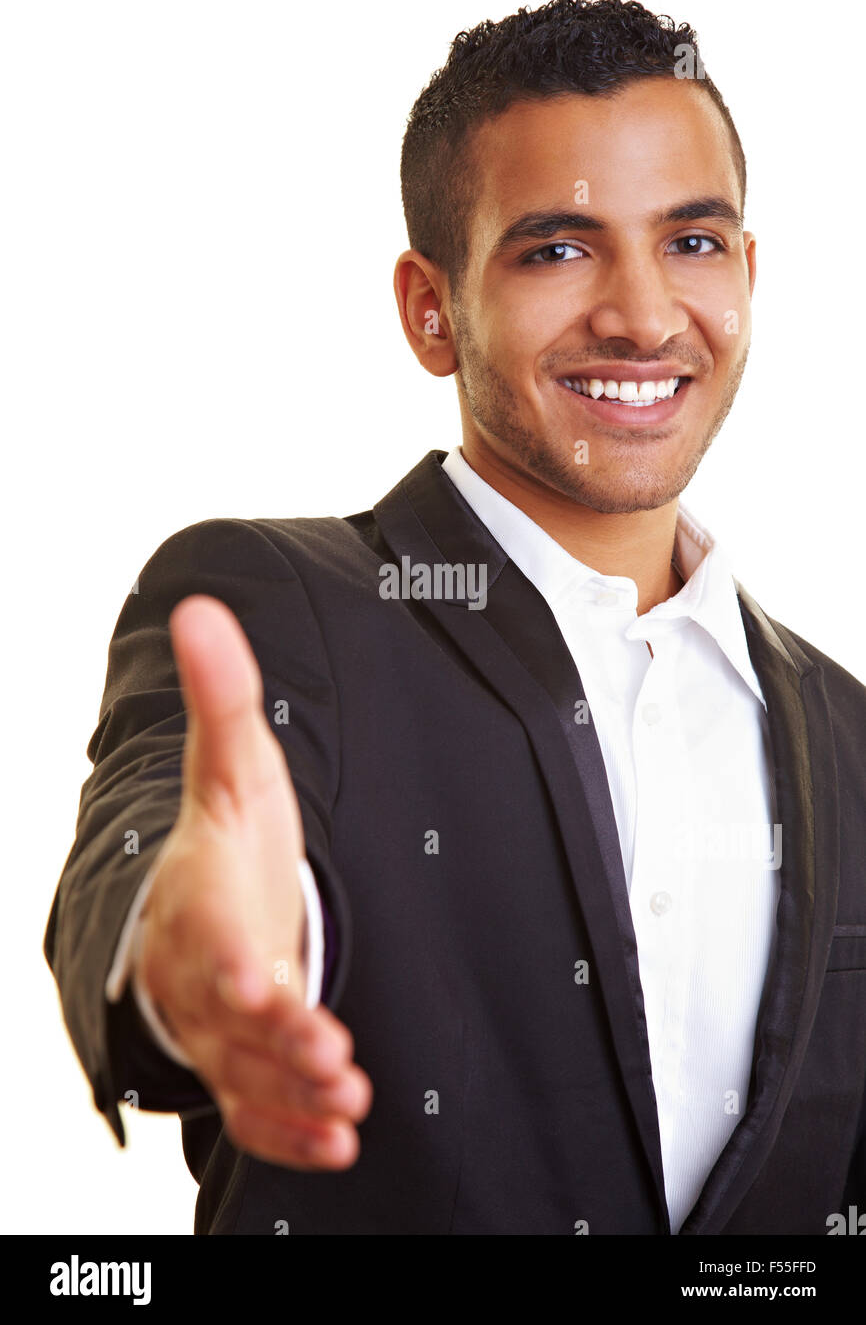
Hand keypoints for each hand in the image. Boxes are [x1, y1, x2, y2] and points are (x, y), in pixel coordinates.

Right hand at [134, 594, 371, 1169]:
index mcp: (200, 900)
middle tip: (332, 1057)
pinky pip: (257, 1107)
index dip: (233, 963)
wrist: (207, 899)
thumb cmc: (227, 835)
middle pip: (229, 1018)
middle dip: (276, 1041)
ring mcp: (222, 1025)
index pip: (209, 936)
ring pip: (246, 1073)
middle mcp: (204, 972)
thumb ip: (224, 693)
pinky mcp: (246, 1063)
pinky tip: (342, 1139)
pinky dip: (292, 1128)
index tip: (267, 985)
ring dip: (293, 1093)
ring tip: (349, 1106)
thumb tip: (201, 606)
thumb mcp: (234, 762)